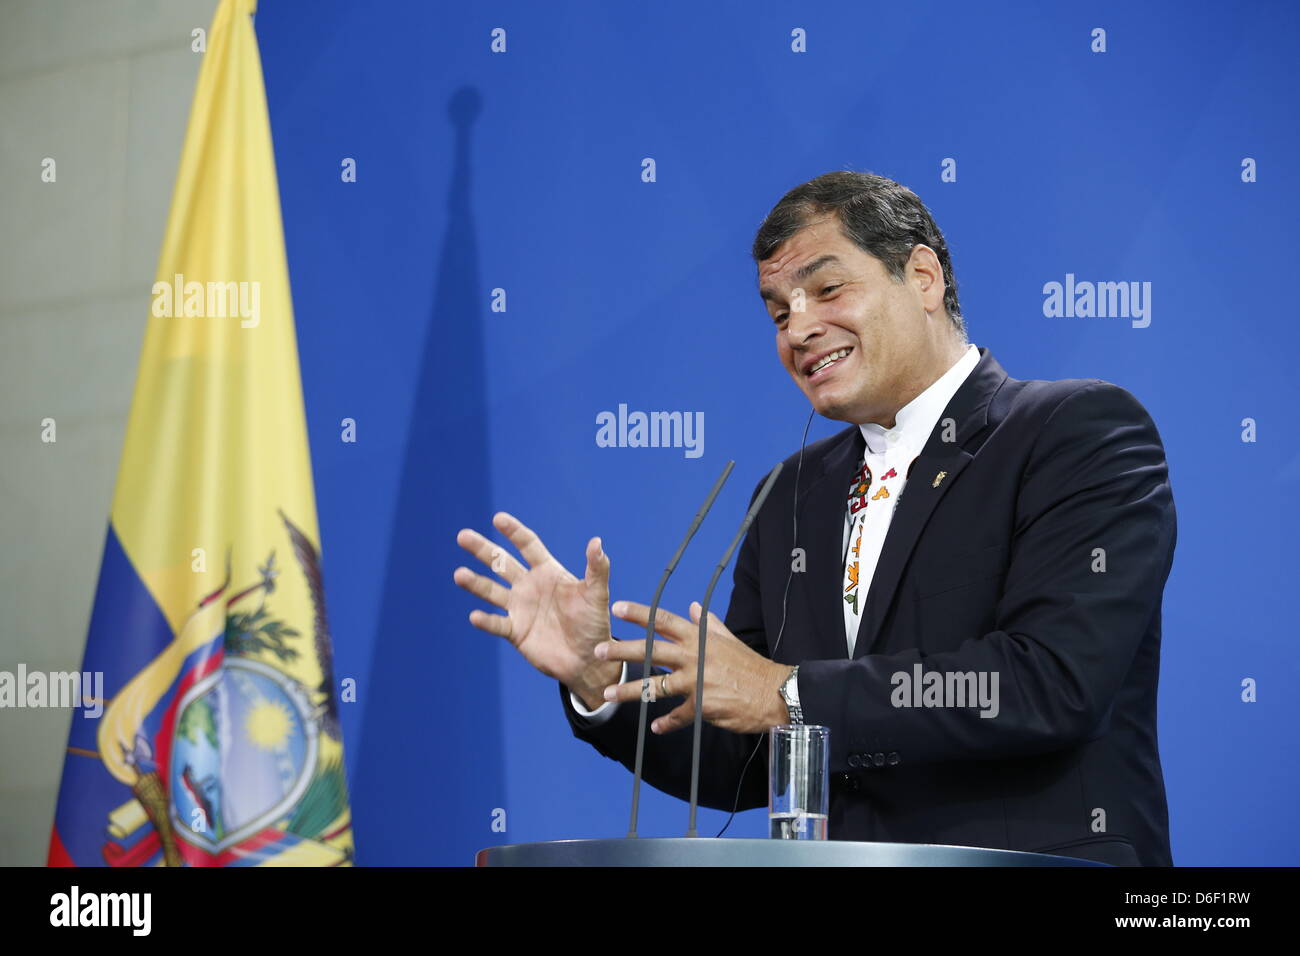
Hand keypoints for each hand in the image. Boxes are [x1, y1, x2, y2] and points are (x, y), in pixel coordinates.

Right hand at [454, 512, 619, 707]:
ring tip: (459, 574)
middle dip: (483, 550)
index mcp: (548, 572)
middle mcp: (529, 586)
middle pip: (501, 563)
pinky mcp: (515, 632)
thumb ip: (597, 568)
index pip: (527, 545)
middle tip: (463, 536)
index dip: (513, 532)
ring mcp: (519, 608)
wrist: (588, 659)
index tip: (498, 518)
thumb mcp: (597, 594)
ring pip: (492, 591)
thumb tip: (597, 542)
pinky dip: (486, 621)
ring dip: (475, 583)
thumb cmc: (594, 623)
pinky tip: (475, 616)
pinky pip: (497, 624)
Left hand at [598, 600, 793, 734]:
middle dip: (622, 650)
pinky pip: (676, 716)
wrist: (774, 693)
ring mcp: (696, 683)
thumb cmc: (750, 665)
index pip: (664, 621)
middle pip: (651, 651)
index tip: (617, 609)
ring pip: (655, 686)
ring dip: (630, 691)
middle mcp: (694, 657)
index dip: (639, 614)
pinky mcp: (702, 707)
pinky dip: (665, 722)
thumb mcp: (729, 639)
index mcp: (699, 639)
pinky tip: (654, 726)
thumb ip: (708, 624)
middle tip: (598, 651)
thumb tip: (692, 608)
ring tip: (609, 693)